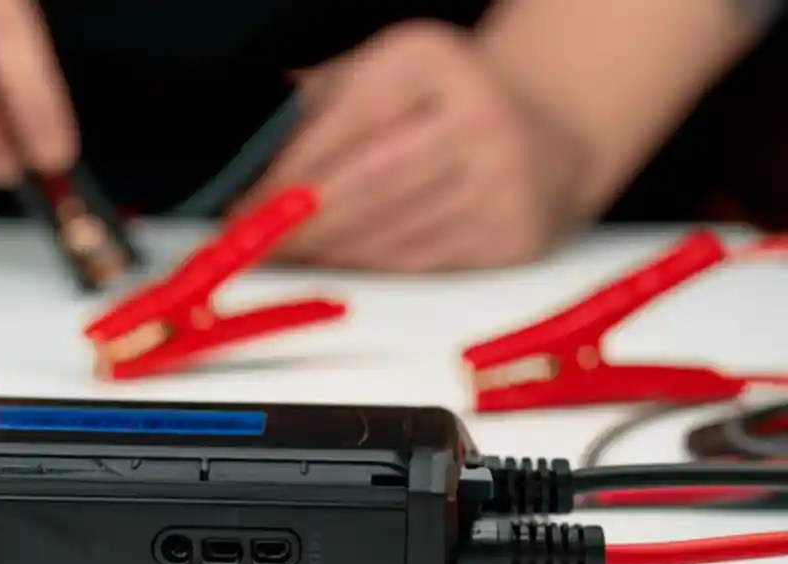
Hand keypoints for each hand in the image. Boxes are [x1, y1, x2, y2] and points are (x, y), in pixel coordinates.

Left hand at [243, 21, 587, 272]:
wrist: (553, 128)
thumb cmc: (442, 103)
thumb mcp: (385, 74)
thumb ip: (319, 103)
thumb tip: (252, 160)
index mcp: (430, 59)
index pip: (344, 123)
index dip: (286, 173)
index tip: (243, 207)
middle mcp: (476, 113)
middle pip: (367, 183)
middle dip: (299, 224)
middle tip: (255, 247)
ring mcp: (502, 176)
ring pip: (391, 229)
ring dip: (327, 252)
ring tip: (287, 258)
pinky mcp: (513, 231)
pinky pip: (422, 261)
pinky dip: (370, 269)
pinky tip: (338, 265)